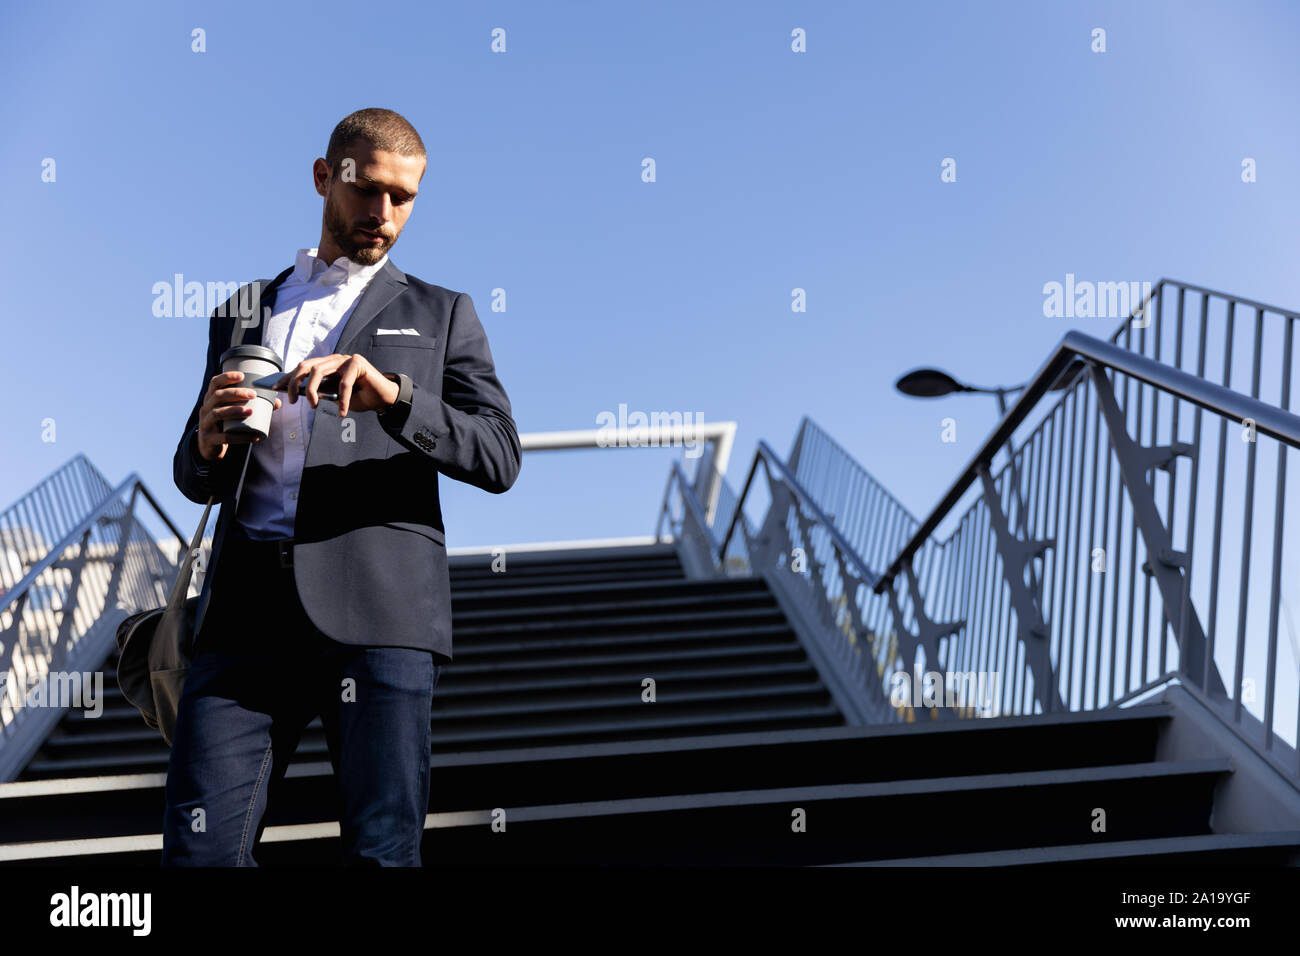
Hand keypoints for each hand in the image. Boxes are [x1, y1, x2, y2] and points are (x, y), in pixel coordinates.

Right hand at [197, 371, 282, 460]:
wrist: (210, 447)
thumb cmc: (225, 425)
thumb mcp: (234, 413)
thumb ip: (255, 406)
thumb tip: (277, 402)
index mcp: (211, 399)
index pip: (215, 383)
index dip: (226, 377)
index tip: (242, 376)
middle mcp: (205, 409)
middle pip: (217, 396)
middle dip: (235, 393)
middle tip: (253, 394)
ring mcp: (205, 424)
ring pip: (217, 413)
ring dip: (234, 410)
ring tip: (251, 411)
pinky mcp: (209, 439)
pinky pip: (224, 437)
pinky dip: (240, 437)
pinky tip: (254, 437)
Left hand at [274, 353, 398, 416]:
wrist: (384, 398)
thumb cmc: (360, 397)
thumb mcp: (335, 396)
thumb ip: (321, 392)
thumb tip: (301, 394)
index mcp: (327, 365)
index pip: (302, 367)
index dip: (288, 377)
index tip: (274, 388)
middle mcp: (334, 359)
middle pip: (306, 366)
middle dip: (295, 383)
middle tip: (293, 401)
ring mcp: (345, 359)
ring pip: (319, 371)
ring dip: (313, 390)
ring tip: (314, 406)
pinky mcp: (357, 363)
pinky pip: (343, 383)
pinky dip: (342, 400)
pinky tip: (342, 412)